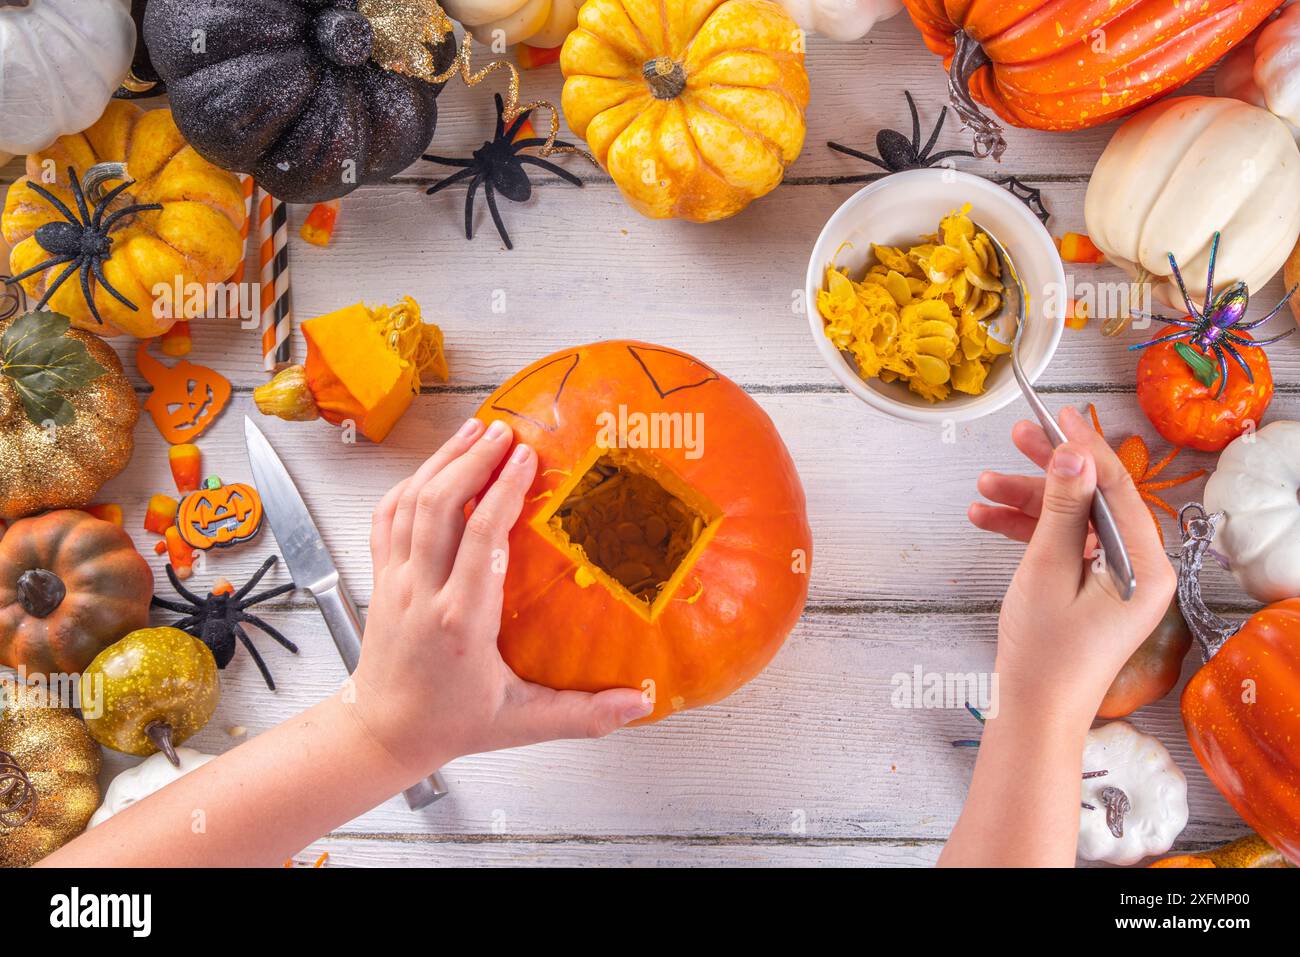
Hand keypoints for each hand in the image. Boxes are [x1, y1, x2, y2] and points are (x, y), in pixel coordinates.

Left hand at [349, 418, 651, 782]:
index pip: (480, 540)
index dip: (502, 492)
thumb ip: (584, 714)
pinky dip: (411, 483)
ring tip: (476, 430)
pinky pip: (389, 517)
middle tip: (506, 430)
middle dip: (473, 460)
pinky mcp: (381, 576)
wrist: (381, 733)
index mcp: (459, 622)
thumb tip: (641, 703)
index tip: (525, 459)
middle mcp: (422, 592)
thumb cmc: (449, 723)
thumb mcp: (521, 723)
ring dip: (443, 461)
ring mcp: (395, 580)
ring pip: (410, 504)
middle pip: (439, 506)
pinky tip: (435, 466)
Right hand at [968, 406, 1175, 723]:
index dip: (1085, 448)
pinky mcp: (1092, 586)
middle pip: (1095, 498)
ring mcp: (1116, 577)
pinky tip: (988, 517)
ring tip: (984, 486)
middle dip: (1052, 469)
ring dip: (1028, 501)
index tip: (1059, 416)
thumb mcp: (1047, 571)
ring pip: (1072, 518)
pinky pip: (1063, 543)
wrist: (1034, 711)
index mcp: (1146, 566)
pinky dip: (1028, 529)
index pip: (1117, 489)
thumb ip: (1060, 509)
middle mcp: (1139, 568)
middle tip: (1020, 436)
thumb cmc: (1045, 656)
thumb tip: (1072, 456)